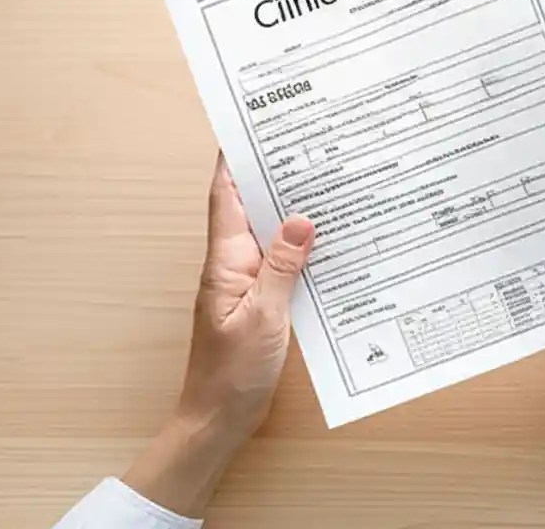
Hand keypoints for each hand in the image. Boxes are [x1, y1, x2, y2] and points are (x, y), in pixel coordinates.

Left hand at [123, 154, 314, 516]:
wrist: (217, 419)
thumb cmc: (232, 373)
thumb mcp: (263, 316)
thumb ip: (282, 266)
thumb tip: (303, 218)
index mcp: (225, 261)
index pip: (226, 197)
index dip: (234, 159)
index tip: (249, 124)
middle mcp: (232, 264)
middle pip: (249, 207)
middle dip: (270, 174)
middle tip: (305, 142)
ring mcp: (244, 283)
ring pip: (268, 233)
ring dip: (289, 208)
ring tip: (324, 179)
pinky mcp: (260, 301)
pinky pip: (279, 261)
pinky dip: (299, 246)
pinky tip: (326, 240)